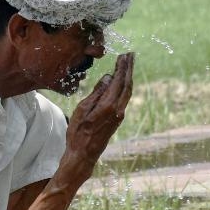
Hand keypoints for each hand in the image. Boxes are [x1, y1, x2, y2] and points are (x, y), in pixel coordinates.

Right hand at [63, 53, 133, 172]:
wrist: (83, 154)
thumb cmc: (78, 132)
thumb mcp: (82, 110)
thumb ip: (96, 93)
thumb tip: (108, 77)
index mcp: (108, 106)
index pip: (118, 82)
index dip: (122, 67)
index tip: (124, 55)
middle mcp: (118, 110)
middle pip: (127, 85)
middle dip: (129, 69)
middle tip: (131, 55)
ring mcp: (119, 115)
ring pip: (127, 92)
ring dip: (128, 77)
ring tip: (128, 64)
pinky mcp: (118, 119)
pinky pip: (124, 98)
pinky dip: (125, 86)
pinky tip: (122, 81)